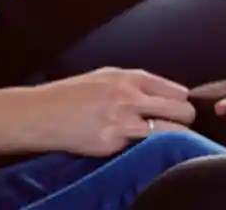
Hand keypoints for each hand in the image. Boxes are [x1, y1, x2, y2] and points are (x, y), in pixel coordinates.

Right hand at [21, 67, 195, 156]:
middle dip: (185, 121)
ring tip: (165, 141)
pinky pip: (141, 148)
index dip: (183, 103)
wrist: (40, 114)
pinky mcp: (112, 144)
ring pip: (169, 133)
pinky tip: (134, 147)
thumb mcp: (105, 76)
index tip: (181, 111)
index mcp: (129, 78)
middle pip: (181, 111)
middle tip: (180, 128)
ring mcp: (121, 122)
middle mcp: (129, 97)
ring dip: (172, 138)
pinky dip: (143, 149)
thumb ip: (134, 83)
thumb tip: (164, 95)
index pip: (176, 91)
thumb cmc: (71, 94)